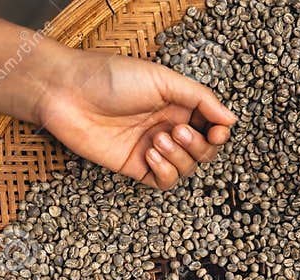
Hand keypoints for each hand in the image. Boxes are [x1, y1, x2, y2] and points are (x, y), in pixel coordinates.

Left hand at [36, 50, 237, 189]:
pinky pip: (164, 181)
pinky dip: (165, 171)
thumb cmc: (110, 78)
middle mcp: (168, 127)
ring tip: (158, 139)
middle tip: (177, 131)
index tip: (218, 131)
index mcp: (178, 104)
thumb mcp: (163, 79)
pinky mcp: (135, 167)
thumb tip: (231, 118)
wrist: (67, 93)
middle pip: (203, 151)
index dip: (219, 133)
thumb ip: (200, 98)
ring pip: (187, 168)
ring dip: (180, 157)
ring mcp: (152, 149)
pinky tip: (150, 154)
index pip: (212, 126)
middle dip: (198, 146)